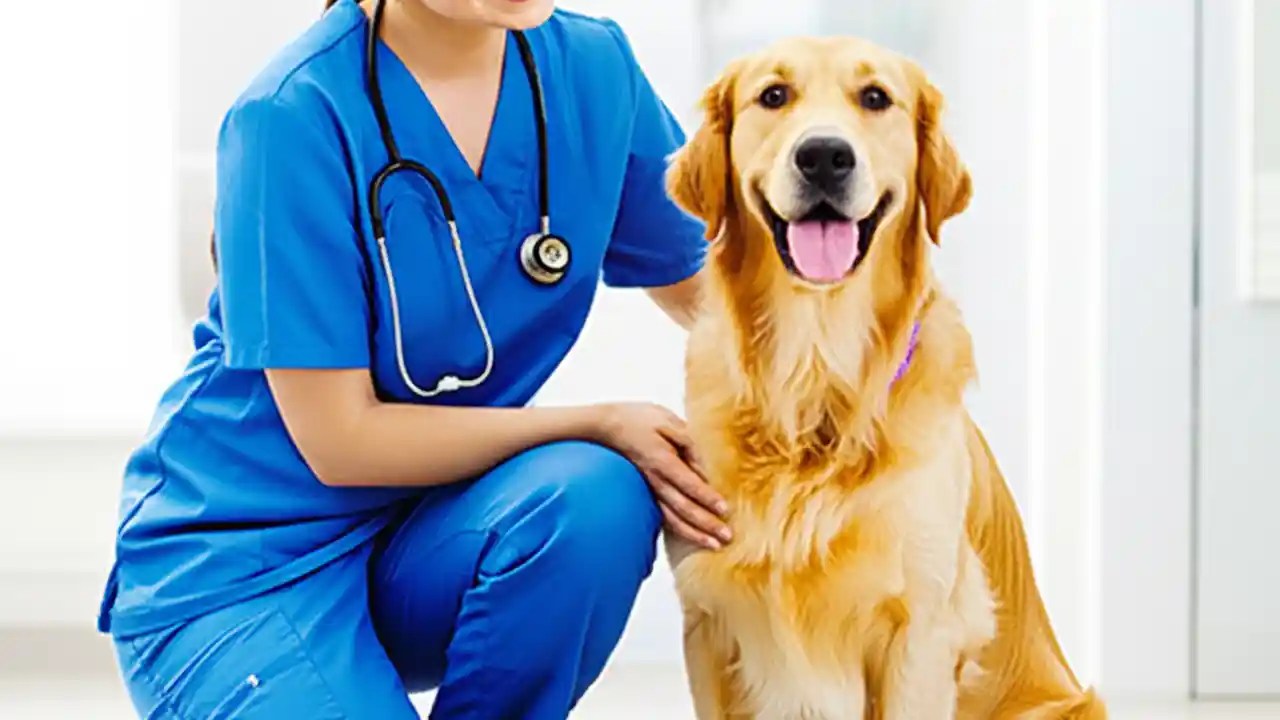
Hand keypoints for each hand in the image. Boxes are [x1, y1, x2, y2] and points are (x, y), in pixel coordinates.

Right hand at [593, 403, 731, 549]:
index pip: (689, 484)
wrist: (606, 427)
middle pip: (683, 508)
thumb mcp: (668, 420)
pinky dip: (679, 530)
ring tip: (714, 545)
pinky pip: (664, 517)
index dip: (707, 498)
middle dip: (705, 524)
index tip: (725, 510)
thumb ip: (689, 442)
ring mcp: (650, 490)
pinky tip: (693, 538)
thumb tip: (705, 467)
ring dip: (694, 534)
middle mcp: (656, 481)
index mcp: (663, 461)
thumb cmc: (640, 420)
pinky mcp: (648, 493)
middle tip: (727, 538)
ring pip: (672, 519)